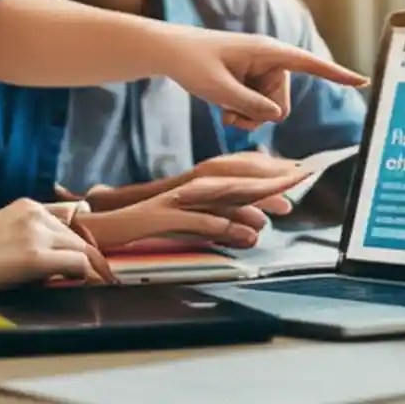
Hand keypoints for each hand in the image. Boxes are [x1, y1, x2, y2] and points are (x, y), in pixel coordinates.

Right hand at [0, 199, 112, 296]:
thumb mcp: (5, 229)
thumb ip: (31, 232)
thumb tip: (58, 250)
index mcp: (27, 205)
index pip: (69, 217)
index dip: (82, 237)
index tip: (90, 253)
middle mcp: (36, 213)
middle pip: (79, 234)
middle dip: (90, 254)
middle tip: (103, 273)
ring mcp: (37, 233)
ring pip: (82, 247)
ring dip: (91, 266)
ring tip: (99, 281)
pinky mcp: (37, 256)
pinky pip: (78, 263)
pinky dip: (87, 274)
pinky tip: (87, 284)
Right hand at [75, 170, 312, 249]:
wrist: (102, 228)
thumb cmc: (149, 225)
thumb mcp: (191, 221)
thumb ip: (222, 223)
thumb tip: (256, 231)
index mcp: (197, 184)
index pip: (239, 171)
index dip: (270, 169)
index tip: (301, 172)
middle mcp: (189, 186)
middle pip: (235, 175)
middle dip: (270, 176)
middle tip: (302, 179)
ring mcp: (176, 200)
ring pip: (221, 194)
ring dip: (254, 198)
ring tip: (282, 204)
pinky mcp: (164, 218)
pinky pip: (199, 221)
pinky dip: (224, 227)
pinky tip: (246, 234)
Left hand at [158, 28, 367, 129]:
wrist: (168, 53)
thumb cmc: (192, 63)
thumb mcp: (219, 89)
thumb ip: (250, 105)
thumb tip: (277, 116)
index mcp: (268, 51)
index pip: (310, 64)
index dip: (337, 75)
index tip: (364, 81)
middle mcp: (270, 60)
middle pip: (284, 102)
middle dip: (261, 116)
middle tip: (230, 117)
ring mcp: (261, 70)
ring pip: (271, 110)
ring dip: (249, 117)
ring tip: (224, 112)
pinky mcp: (251, 80)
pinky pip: (259, 107)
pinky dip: (243, 113)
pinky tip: (224, 109)